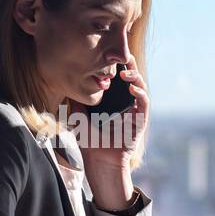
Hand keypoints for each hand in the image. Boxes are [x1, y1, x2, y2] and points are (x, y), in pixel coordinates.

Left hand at [68, 58, 148, 176]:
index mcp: (113, 100)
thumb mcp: (79, 116)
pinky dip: (140, 94)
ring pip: (140, 87)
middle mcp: (126, 103)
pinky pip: (144, 103)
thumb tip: (69, 83)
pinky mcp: (140, 120)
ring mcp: (134, 111)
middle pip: (131, 78)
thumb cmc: (90, 141)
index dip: (117, 65)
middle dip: (129, 65)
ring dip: (135, 76)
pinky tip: (131, 88)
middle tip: (123, 54)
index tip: (110, 54)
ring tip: (124, 72)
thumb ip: (77, 100)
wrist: (98, 161)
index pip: (118, 78)